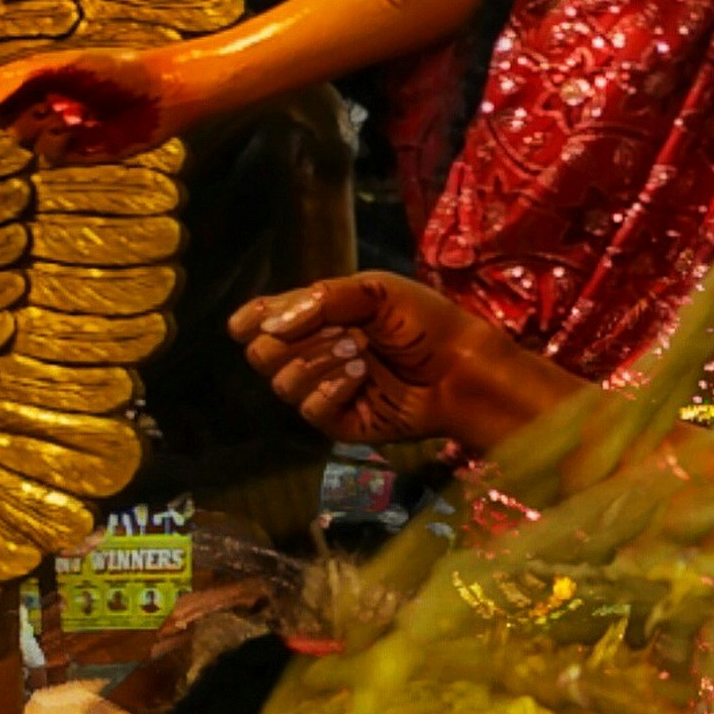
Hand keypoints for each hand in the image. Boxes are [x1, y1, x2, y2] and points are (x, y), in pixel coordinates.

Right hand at [0, 46, 191, 165]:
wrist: (159, 95)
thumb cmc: (116, 70)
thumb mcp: (65, 64)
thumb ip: (20, 76)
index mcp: (35, 80)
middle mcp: (43, 105)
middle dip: (10, 113)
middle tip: (37, 101)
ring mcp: (60, 129)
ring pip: (21, 140)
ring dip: (33, 128)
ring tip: (60, 114)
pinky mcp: (79, 152)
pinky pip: (49, 156)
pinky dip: (54, 144)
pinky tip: (72, 129)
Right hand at [234, 273, 540, 455]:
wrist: (461, 366)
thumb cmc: (425, 322)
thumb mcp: (375, 291)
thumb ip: (320, 300)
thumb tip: (269, 326)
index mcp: (316, 318)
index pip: (262, 320)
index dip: (252, 320)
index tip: (253, 322)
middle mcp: (312, 354)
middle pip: (261, 354)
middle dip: (295, 340)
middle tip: (341, 333)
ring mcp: (324, 390)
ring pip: (281, 383)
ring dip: (317, 363)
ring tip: (359, 354)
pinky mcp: (339, 422)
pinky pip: (309, 410)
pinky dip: (332, 390)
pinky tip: (360, 378)